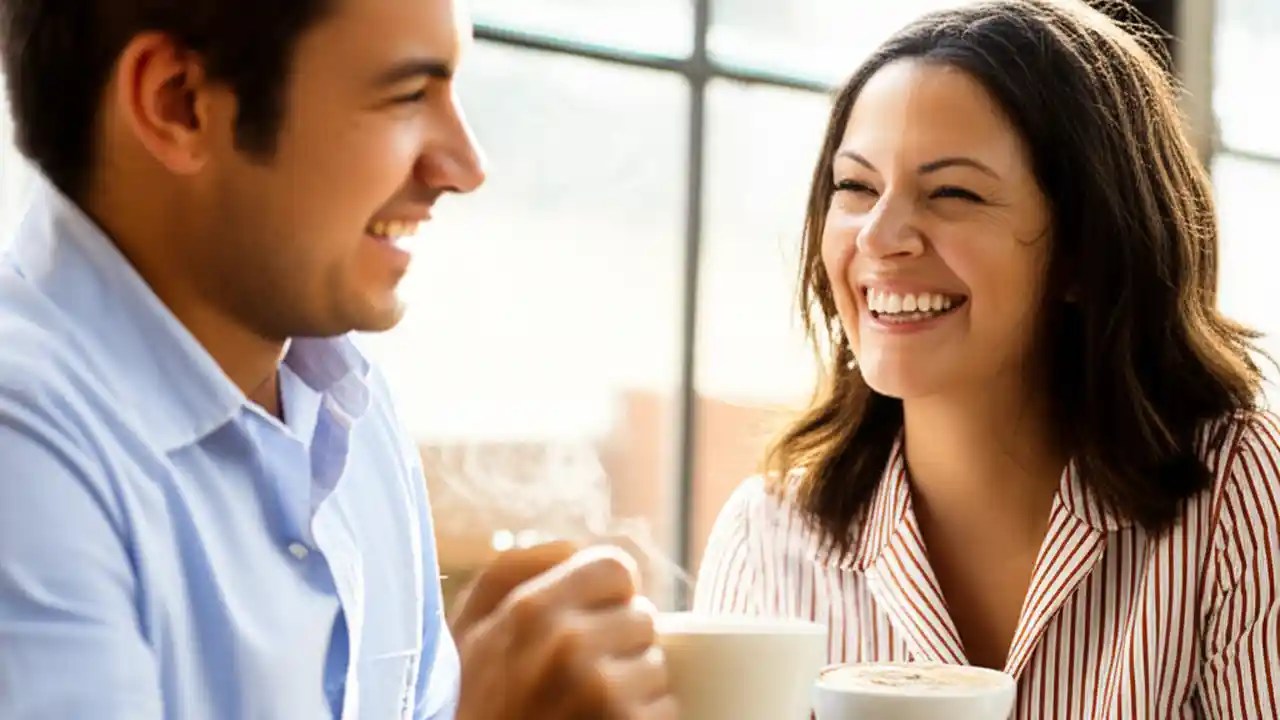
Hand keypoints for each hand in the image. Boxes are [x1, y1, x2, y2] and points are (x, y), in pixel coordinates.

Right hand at [450, 542, 676, 719]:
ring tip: (586, 709)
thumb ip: (511, 574)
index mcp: (530, 609)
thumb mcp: (467, 631)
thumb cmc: (472, 707)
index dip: (608, 595)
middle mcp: (569, 644)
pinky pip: (665, 710)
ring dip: (633, 688)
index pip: (615, 567)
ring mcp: (601, 692)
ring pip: (656, 667)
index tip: (590, 621)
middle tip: (579, 678)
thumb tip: (574, 545)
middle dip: (619, 645)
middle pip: (642, 618)